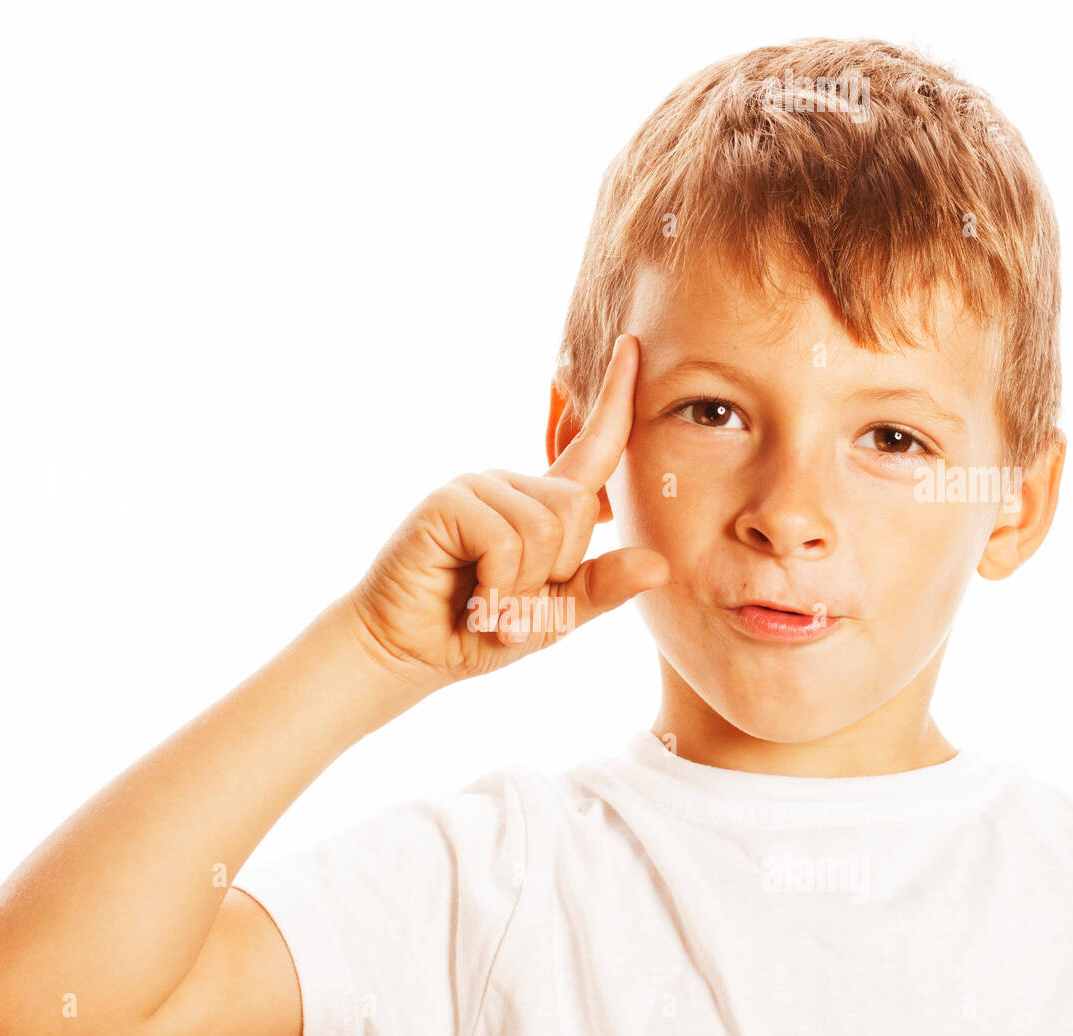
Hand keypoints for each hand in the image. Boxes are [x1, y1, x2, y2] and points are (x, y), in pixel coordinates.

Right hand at [344, 334, 669, 690]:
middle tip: (514, 602)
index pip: (592, 446)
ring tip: (490, 606)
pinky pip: (506, 541)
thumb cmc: (477, 631)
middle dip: (556, 570)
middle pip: (578, 507)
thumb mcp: (555, 615)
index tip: (632, 345)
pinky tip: (474, 602)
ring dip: (523, 588)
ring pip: (545, 528)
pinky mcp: (447, 502)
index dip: (616, 399)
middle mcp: (513, 486)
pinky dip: (498, 587)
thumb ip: (602, 588)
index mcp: (543, 504)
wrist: (410, 653)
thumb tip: (662, 566)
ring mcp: (477, 488)